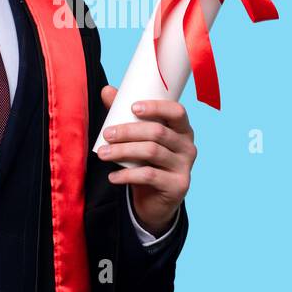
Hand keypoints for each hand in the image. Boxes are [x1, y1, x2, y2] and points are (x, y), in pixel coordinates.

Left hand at [96, 85, 195, 234]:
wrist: (155, 201)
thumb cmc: (146, 163)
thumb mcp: (138, 139)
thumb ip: (125, 115)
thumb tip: (107, 90)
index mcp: (182, 129)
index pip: (177, 112)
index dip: (156, 107)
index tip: (132, 107)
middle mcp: (188, 146)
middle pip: (158, 132)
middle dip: (128, 131)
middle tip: (106, 134)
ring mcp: (185, 167)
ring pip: (152, 152)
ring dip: (123, 151)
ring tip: (103, 154)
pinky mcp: (178, 186)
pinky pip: (149, 176)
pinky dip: (127, 175)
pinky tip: (113, 176)